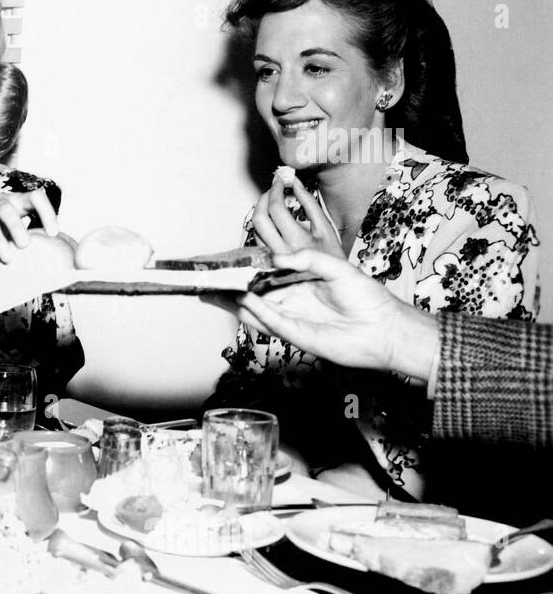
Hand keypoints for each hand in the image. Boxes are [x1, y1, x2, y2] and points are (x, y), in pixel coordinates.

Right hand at [0, 186, 59, 263]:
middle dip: (17, 228)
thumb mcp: (14, 216)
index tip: (53, 233)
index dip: (47, 213)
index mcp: (17, 199)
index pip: (35, 198)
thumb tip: (46, 257)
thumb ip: (27, 230)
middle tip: (24, 245)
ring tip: (8, 258)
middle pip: (8, 210)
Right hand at [215, 249, 438, 380]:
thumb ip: (307, 259)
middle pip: (253, 294)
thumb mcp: (337, 266)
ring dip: (233, 302)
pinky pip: (271, 321)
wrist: (385, 328)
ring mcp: (292, 317)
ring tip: (212, 291)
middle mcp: (292, 300)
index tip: (226, 262)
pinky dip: (256, 311)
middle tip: (207, 280)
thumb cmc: (367, 298)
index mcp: (300, 282)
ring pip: (255, 310)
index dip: (245, 270)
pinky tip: (243, 300)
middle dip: (229, 288)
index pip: (266, 275)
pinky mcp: (296, 334)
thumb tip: (277, 258)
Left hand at [251, 172, 343, 259]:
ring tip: (272, 202)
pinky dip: (262, 226)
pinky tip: (272, 220)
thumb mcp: (327, 229)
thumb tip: (295, 183)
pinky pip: (258, 241)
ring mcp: (272, 260)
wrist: (333, 284)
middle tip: (273, 189)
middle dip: (264, 198)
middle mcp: (281, 253)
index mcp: (298, 242)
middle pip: (259, 219)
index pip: (277, 210)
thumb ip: (310, 204)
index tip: (280, 180)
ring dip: (261, 211)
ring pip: (255, 230)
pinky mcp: (268, 264)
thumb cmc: (333, 258)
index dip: (276, 190)